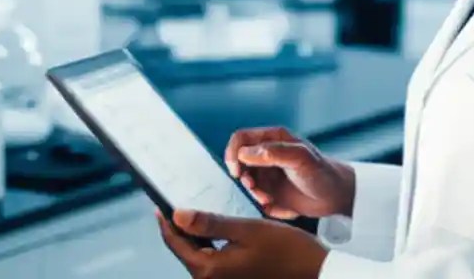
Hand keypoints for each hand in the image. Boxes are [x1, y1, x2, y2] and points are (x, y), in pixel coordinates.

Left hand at [158, 209, 327, 278]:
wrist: (313, 272)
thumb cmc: (285, 250)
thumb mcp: (246, 229)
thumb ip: (210, 223)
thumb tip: (177, 215)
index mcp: (209, 269)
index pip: (175, 242)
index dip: (166, 220)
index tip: (160, 202)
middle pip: (183, 250)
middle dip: (179, 227)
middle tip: (176, 203)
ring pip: (196, 255)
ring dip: (194, 235)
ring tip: (194, 212)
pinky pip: (210, 260)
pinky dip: (208, 243)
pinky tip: (214, 229)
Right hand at [224, 126, 355, 219]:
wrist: (336, 196)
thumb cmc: (322, 172)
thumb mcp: (300, 158)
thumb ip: (273, 153)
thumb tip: (244, 153)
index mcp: (272, 139)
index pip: (240, 139)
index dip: (233, 153)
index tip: (237, 171)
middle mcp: (267, 154)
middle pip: (238, 161)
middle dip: (243, 177)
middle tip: (255, 188)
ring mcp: (268, 173)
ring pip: (246, 182)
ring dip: (254, 192)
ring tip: (269, 198)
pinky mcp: (271, 192)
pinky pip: (256, 198)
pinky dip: (263, 203)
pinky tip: (280, 205)